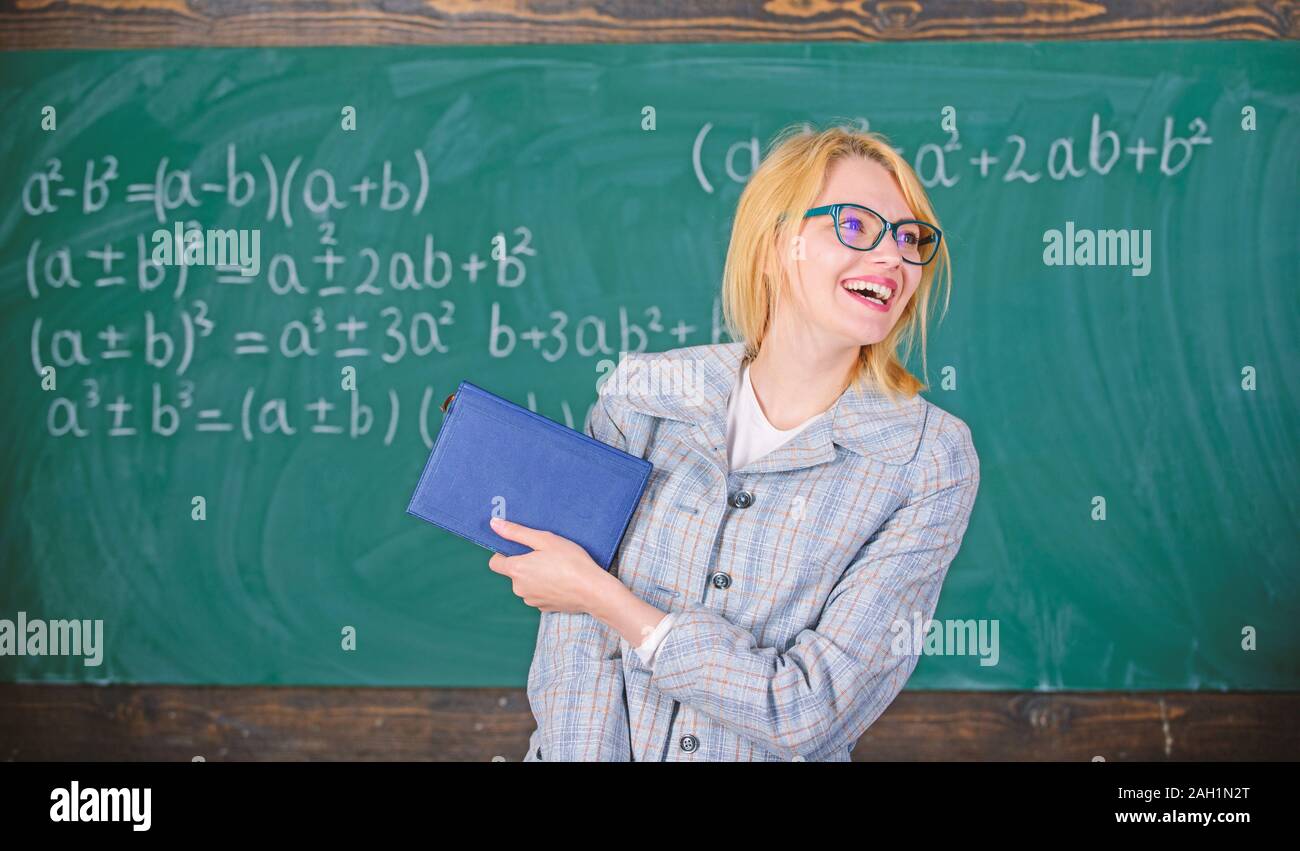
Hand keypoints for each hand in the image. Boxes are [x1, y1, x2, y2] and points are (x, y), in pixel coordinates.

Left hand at [487, 516, 614, 614]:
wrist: (592, 590)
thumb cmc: (570, 561)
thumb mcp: (544, 539)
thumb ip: (516, 532)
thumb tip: (494, 524)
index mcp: (516, 570)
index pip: (495, 563)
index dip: (504, 553)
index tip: (520, 548)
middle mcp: (519, 588)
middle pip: (514, 573)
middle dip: (525, 563)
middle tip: (546, 554)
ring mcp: (531, 600)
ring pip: (527, 584)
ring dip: (536, 576)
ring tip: (557, 568)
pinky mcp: (544, 608)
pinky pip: (538, 594)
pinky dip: (546, 587)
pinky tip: (561, 581)